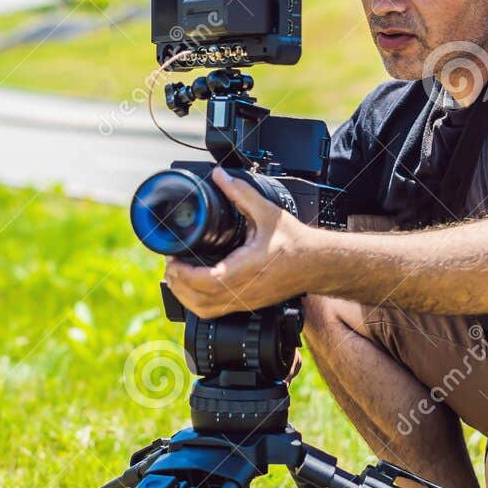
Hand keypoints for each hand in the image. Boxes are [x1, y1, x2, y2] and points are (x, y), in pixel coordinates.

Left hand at [162, 168, 317, 317]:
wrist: (316, 263)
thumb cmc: (295, 242)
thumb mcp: (267, 212)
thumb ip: (241, 192)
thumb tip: (220, 176)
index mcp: (248, 268)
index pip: (208, 281)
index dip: (184, 273)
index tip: (174, 258)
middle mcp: (245, 289)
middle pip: (200, 300)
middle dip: (178, 284)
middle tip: (171, 264)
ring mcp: (245, 301)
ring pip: (205, 310)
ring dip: (185, 296)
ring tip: (177, 276)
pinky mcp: (247, 304)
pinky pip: (215, 312)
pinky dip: (198, 303)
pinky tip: (194, 288)